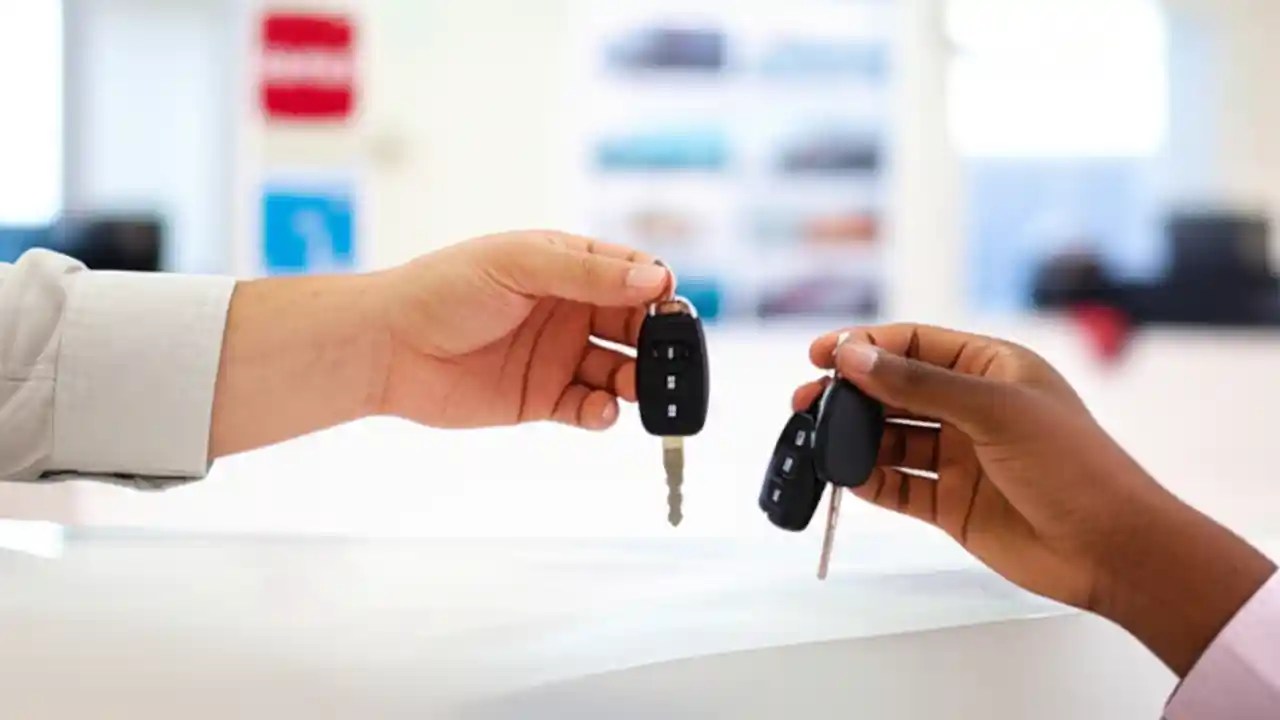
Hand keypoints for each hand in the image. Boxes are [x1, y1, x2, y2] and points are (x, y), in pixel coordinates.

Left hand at [376, 231, 669, 429]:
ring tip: (635, 390)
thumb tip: (656, 278)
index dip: (657, 291)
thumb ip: (588, 274)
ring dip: (636, 382)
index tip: (670, 307)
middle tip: (671, 360)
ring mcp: (558, 356)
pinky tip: (599, 410)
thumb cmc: (444, 289)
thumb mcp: (520, 266)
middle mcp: (569, 311)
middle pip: (635, 328)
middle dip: (658, 344)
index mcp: (567, 268)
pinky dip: (602, 413)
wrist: (387, 346)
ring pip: (619, 372)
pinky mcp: (541, 398)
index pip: (633, 275)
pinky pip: (588, 408)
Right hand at [793, 324, 1274, 674]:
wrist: (1112, 548)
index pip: (915, 344)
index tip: (821, 354)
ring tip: (819, 441)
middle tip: (807, 401)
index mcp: (992, 368)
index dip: (866, 345)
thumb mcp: (994, 410)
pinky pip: (899, 486)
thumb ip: (918, 384)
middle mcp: (973, 409)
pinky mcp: (952, 503)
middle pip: (895, 391)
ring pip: (891, 440)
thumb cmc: (1074, 467)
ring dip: (855, 439)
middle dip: (850, 394)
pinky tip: (847, 478)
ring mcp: (961, 457)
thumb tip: (855, 354)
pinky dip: (870, 482)